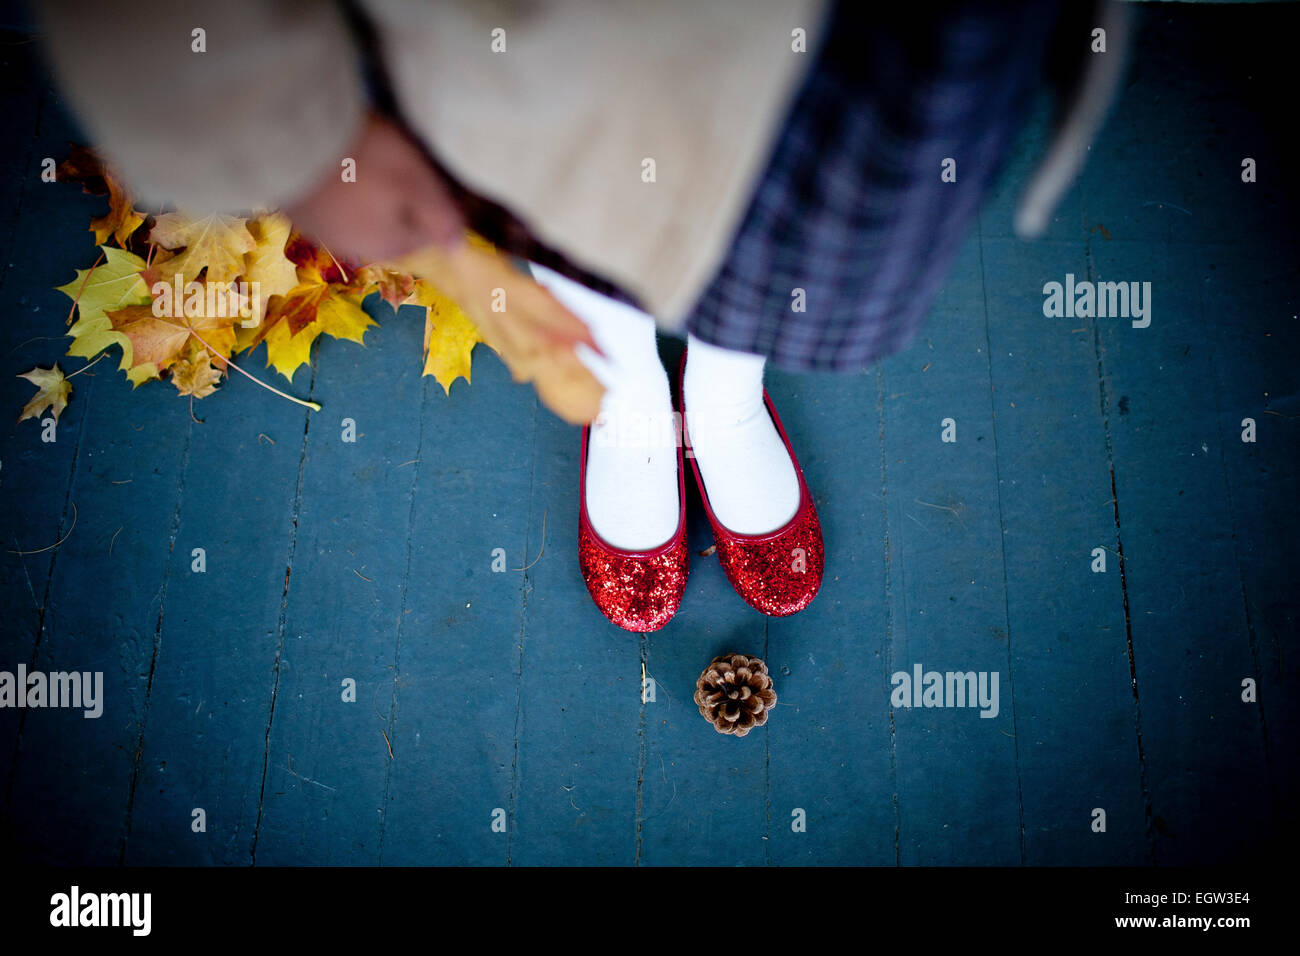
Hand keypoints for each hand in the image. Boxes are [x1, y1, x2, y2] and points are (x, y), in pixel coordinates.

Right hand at [282, 111, 464, 263]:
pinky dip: (337, 185)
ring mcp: (319, 231)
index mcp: (388, 246)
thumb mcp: (415, 183)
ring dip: (367, 192)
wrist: (284, 139)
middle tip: (396, 159)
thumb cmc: (362, 161)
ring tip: (364, 156)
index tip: (426, 171)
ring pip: (359, 215)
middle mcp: (353, 248)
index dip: (432, 203)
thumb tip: (459, 248)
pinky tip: (334, 160)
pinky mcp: (293, 209)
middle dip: (399, 199)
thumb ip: (440, 217)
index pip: (426, 234)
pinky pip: (328, 201)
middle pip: (392, 225)